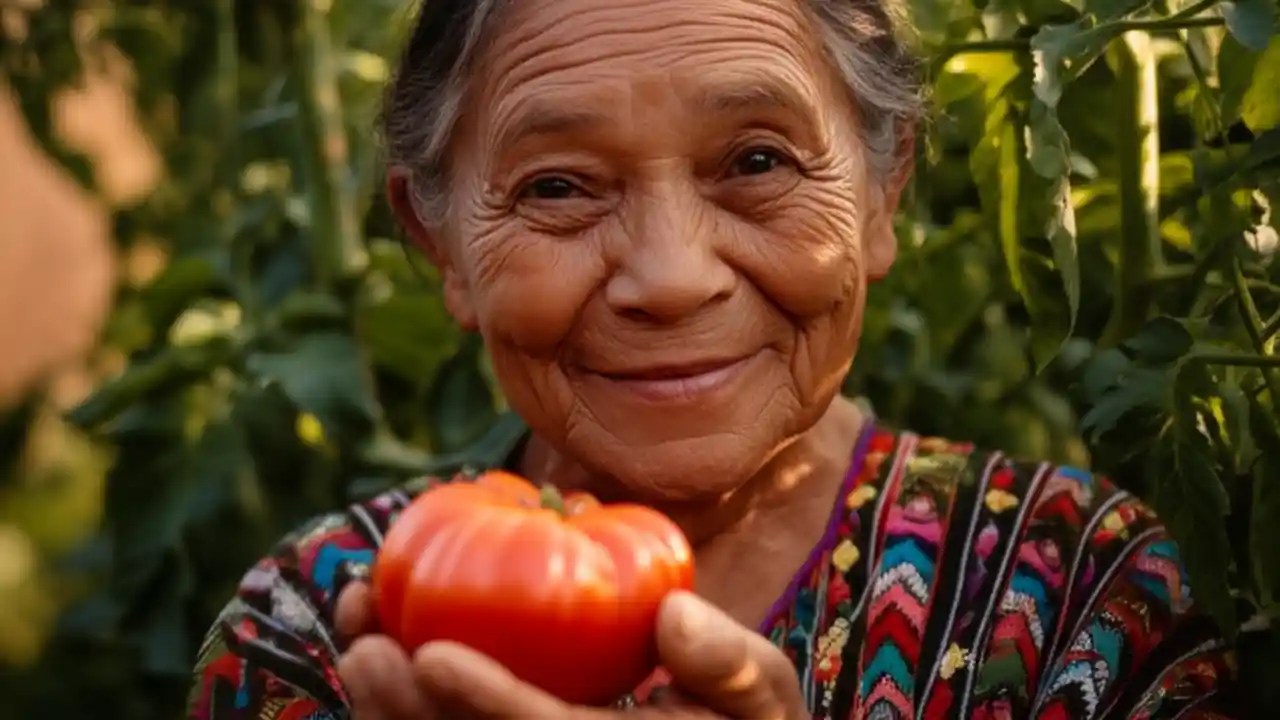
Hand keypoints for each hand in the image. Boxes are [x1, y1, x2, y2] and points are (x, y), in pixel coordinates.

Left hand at [335, 583, 805, 719]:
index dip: (490, 704)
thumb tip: (672, 616)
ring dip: (384, 710)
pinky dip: (398, 707)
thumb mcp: (763, 699)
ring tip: (355, 625)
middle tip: (362, 642)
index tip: (432, 653)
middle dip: (404, 715)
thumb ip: (730, 663)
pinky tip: (375, 641)